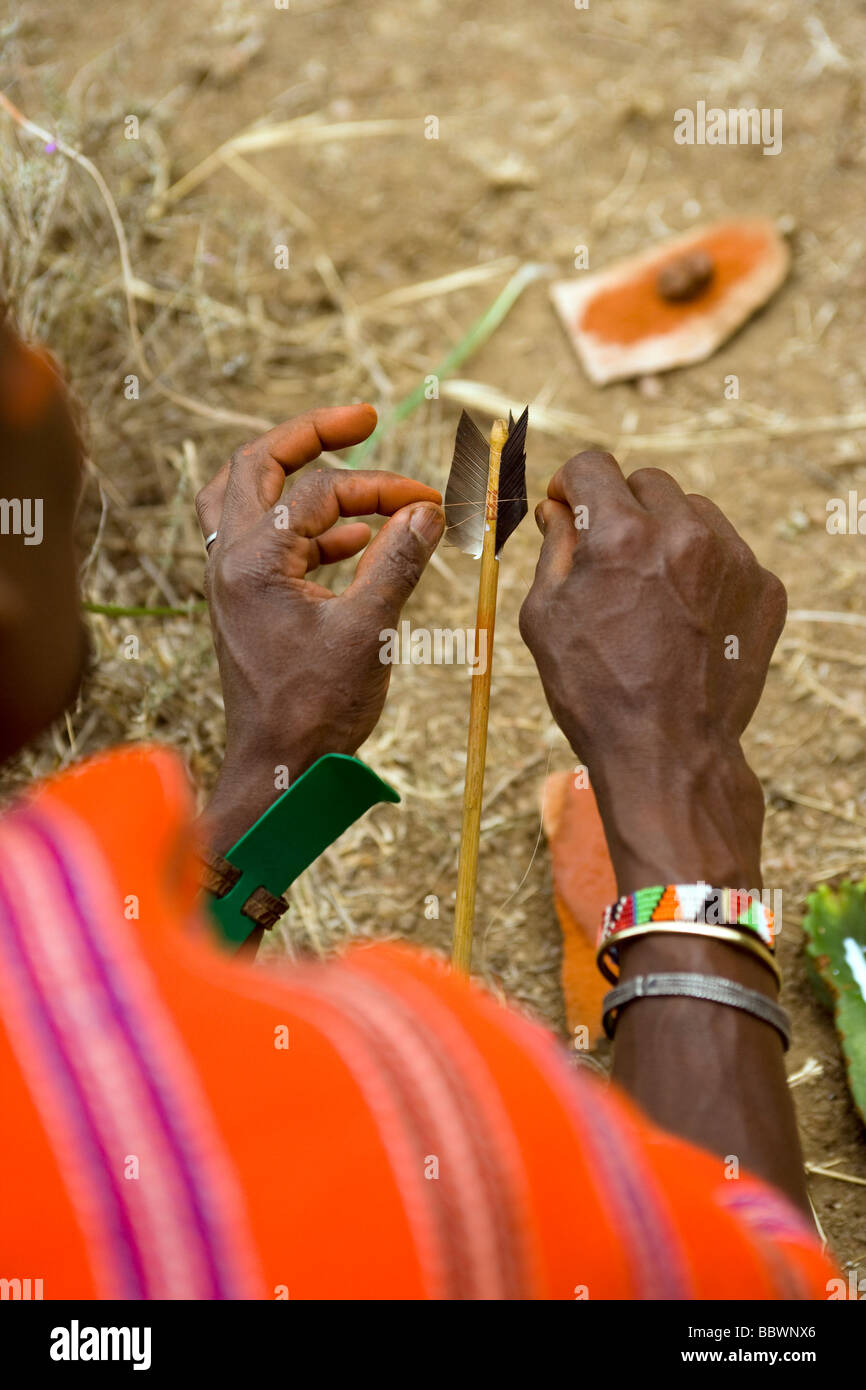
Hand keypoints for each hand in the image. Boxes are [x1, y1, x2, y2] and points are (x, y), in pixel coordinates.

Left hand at [196, 405, 443, 848]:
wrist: (277, 770)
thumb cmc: (316, 709)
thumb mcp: (369, 629)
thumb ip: (398, 560)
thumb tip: (427, 510)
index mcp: (253, 560)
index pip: (318, 491)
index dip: (380, 487)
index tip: (428, 501)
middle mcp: (231, 560)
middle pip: (258, 464)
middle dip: (311, 436)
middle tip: (363, 420)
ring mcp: (233, 579)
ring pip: (251, 498)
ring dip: (306, 481)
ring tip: (366, 483)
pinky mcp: (245, 601)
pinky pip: (271, 540)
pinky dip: (312, 529)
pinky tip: (359, 541)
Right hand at [519, 451, 786, 893]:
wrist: (668, 754)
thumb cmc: (595, 691)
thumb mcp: (546, 618)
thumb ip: (554, 550)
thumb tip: (559, 510)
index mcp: (619, 534)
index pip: (592, 465)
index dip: (570, 484)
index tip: (567, 509)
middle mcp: (681, 533)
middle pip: (646, 482)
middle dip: (620, 507)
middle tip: (608, 556)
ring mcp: (732, 558)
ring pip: (693, 511)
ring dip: (667, 533)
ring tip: (650, 590)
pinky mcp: (764, 587)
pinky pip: (728, 552)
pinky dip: (704, 569)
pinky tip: (685, 615)